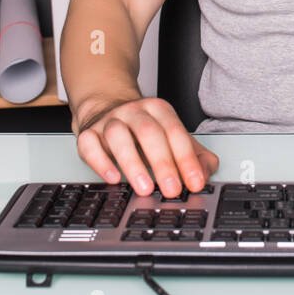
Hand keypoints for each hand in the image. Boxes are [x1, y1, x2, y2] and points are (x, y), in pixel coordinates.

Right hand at [74, 96, 218, 196]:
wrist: (107, 106)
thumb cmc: (144, 129)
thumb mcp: (173, 136)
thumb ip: (195, 155)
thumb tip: (204, 174)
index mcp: (158, 110)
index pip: (175, 132)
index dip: (186, 158)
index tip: (194, 182)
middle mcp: (133, 112)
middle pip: (148, 132)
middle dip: (162, 162)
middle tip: (171, 189)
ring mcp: (109, 121)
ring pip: (118, 136)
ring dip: (132, 163)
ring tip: (144, 187)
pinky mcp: (88, 133)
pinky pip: (90, 144)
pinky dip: (101, 162)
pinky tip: (113, 178)